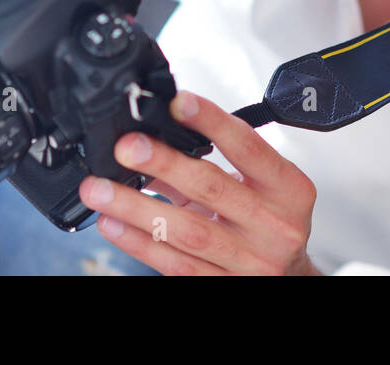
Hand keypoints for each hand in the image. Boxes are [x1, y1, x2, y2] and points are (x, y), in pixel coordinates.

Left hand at [78, 91, 319, 274]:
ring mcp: (251, 262)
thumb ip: (210, 162)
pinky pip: (176, 264)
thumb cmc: (269, 220)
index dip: (212, 122)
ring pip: (187, 231)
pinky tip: (113, 223)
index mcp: (289, 189)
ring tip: (100, 189)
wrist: (288, 277)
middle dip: (165, 164)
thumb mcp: (255, 186)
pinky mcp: (224, 286)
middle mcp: (275, 226)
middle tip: (128, 147)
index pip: (248, 147)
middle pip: (212, 188)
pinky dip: (139, 242)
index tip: (177, 103)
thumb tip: (153, 137)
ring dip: (136, 207)